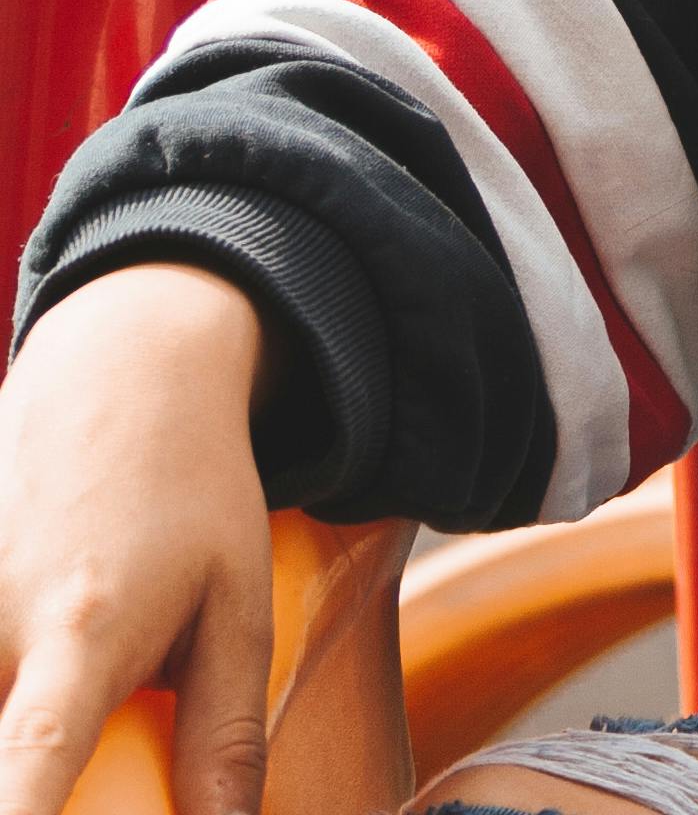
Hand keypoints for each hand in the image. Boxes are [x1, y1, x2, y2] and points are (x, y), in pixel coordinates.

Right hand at [0, 267, 275, 814]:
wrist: (125, 367)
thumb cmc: (192, 491)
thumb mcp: (237, 602)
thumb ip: (227, 734)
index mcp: (81, 632)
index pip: (29, 754)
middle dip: (14, 768)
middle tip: (80, 684)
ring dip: (7, 708)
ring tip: (67, 657)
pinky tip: (25, 655)